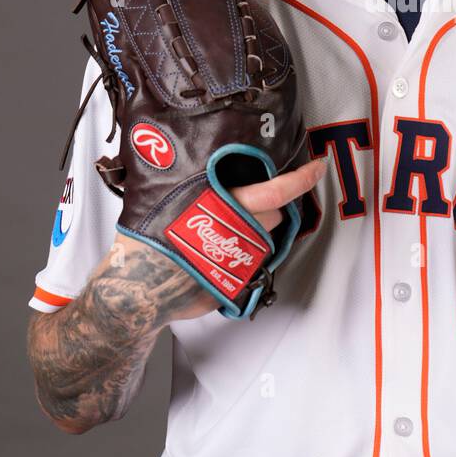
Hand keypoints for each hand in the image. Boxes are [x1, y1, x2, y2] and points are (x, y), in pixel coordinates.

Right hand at [112, 156, 327, 322]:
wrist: (137, 289)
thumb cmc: (147, 243)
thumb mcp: (170, 201)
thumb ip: (199, 192)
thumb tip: (211, 179)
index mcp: (222, 204)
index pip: (276, 192)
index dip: (301, 179)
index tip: (318, 167)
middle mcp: (238, 230)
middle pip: (274, 214)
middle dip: (264, 212)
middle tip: (235, 212)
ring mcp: (241, 258)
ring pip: (265, 238)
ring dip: (253, 235)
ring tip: (220, 236)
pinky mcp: (238, 281)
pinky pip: (253, 262)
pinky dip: (243, 258)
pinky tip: (217, 256)